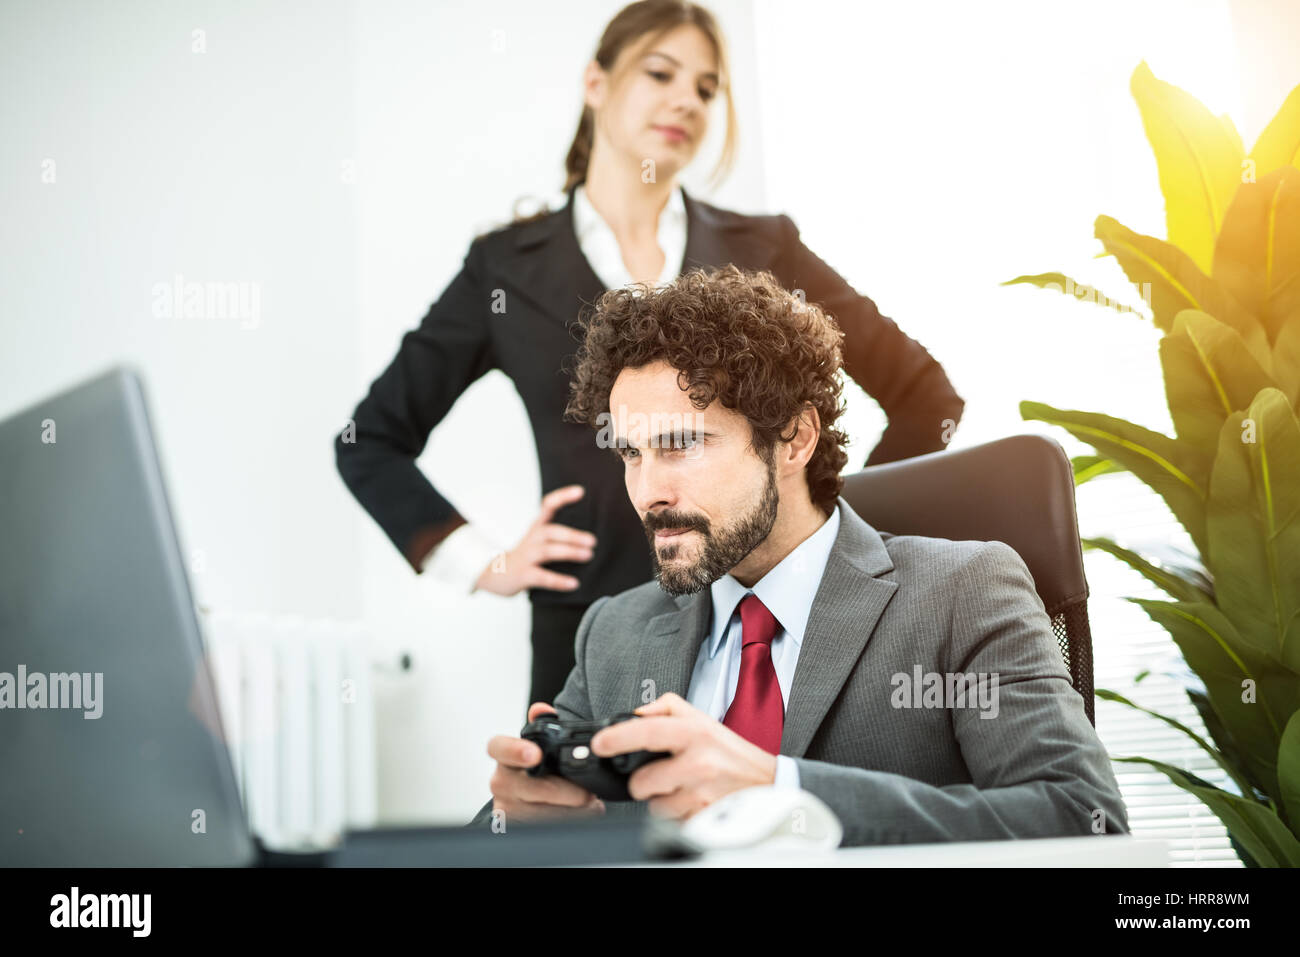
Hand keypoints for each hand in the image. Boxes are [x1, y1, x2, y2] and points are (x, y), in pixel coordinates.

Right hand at [473, 485, 596, 595]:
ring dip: (569, 552)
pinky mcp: (523, 575)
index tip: (581, 491)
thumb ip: (558, 536)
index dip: (563, 496)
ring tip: (588, 555)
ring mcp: (526, 556)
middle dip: (572, 535)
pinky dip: (559, 581)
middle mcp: (531, 539)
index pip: (548, 505)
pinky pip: (542, 577)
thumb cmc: (525, 557)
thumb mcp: (538, 540)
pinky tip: (574, 584)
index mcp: (537, 527)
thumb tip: (592, 538)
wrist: (494, 574)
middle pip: (550, 531)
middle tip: (593, 541)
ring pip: (547, 551)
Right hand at [486, 702, 605, 821]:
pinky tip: (581, 814)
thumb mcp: (540, 744)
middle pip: (530, 787)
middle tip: (586, 792)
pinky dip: (569, 821)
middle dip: (563, 791)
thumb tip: (541, 710)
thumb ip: (544, 724)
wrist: (528, 801)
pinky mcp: (516, 826)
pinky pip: (546, 826)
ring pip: (541, 811)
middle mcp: (502, 781)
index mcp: (505, 755)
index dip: (515, 749)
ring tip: (588, 802)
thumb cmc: (535, 769)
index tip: (535, 754)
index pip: (498, 747)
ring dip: (571, 809)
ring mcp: (507, 806)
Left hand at [590, 693, 777, 819]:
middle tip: (659, 775)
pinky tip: (691, 802)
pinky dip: (675, 815)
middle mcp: (698, 762)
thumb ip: (667, 707)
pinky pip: (671, 821)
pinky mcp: (704, 818)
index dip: (618, 737)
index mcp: (694, 733)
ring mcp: (701, 793)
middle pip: (642, 781)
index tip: (599, 744)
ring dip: (661, 800)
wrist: (767, 783)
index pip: (648, 731)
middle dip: (642, 782)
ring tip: (681, 788)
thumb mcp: (703, 719)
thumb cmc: (730, 752)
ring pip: (655, 806)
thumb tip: (636, 713)